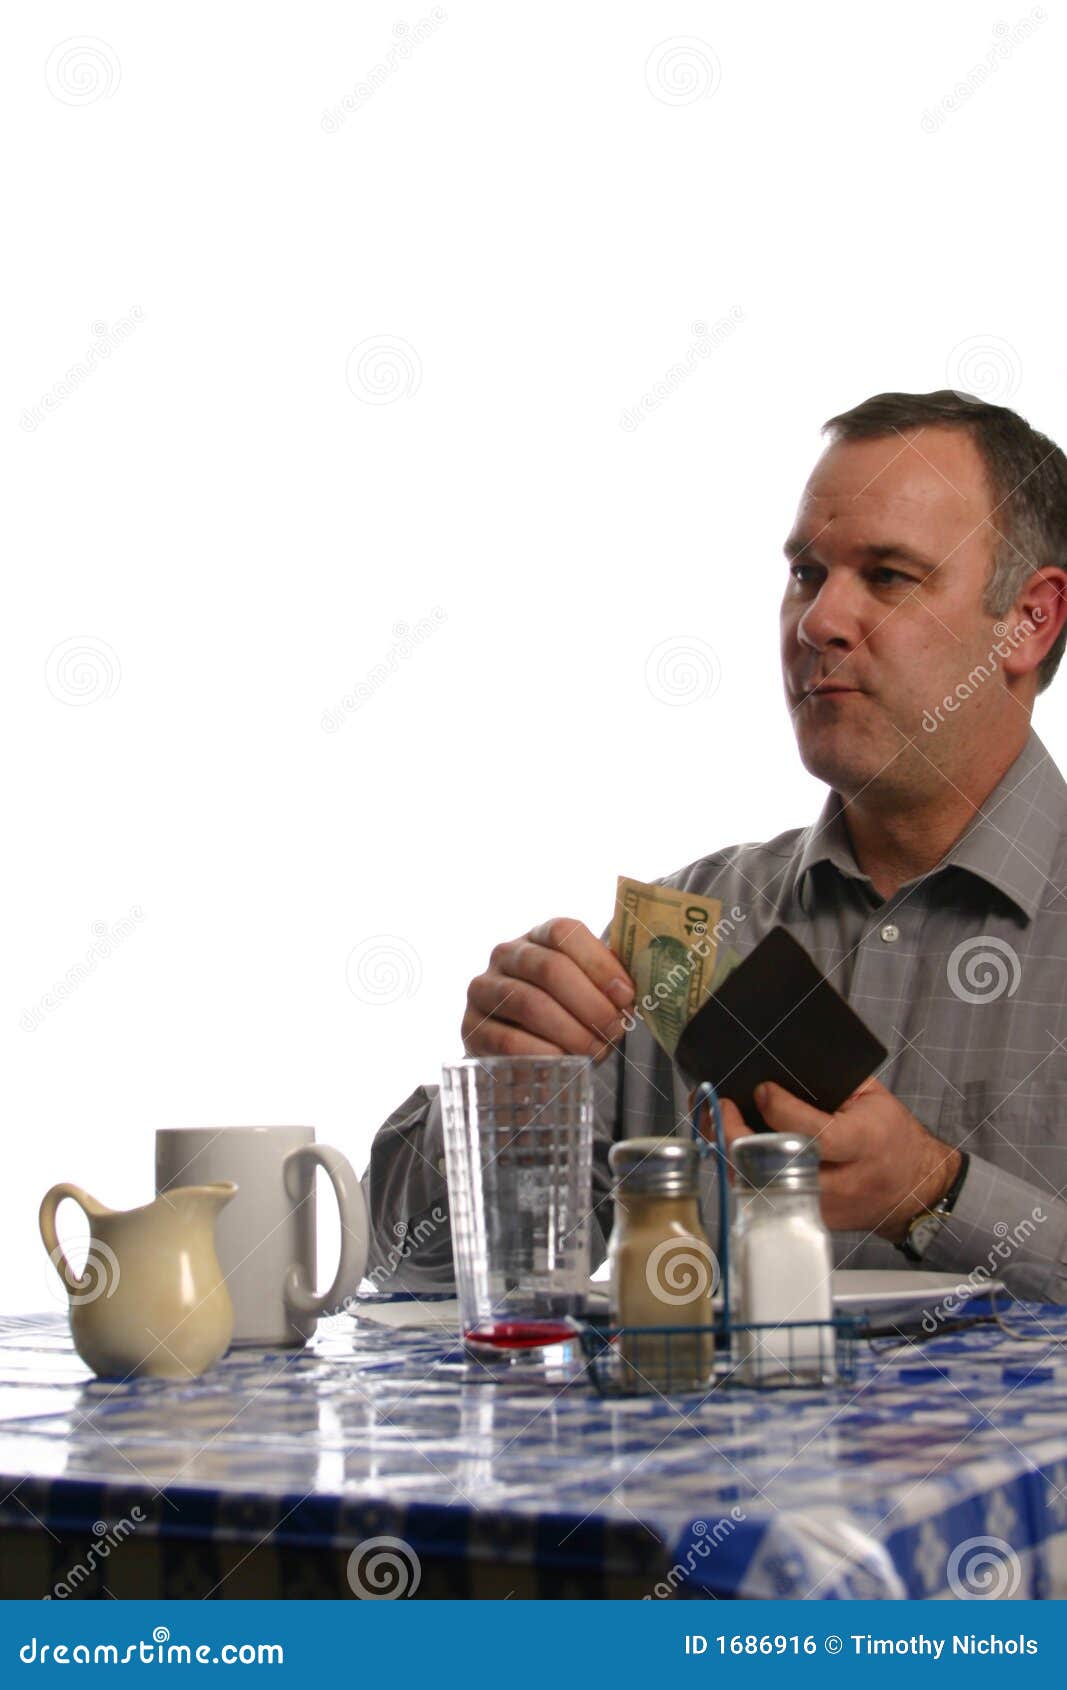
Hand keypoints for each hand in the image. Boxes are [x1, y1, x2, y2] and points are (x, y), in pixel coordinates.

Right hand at [461, 917, 634, 1061]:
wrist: (523, 1052)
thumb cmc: (567, 1014)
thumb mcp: (589, 990)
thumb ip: (610, 983)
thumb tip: (633, 993)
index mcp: (539, 936)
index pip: (565, 932)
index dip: (599, 963)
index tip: (627, 996)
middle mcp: (505, 954)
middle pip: (549, 968)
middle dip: (590, 1004)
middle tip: (615, 1031)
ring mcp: (483, 989)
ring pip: (529, 1004)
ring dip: (571, 1032)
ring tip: (596, 1051)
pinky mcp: (471, 1028)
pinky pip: (507, 1040)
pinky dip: (543, 1053)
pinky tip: (565, 1062)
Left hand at [700, 1078, 960, 1240]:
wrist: (912, 1189)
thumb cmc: (891, 1136)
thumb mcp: (874, 1099)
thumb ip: (834, 1083)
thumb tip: (780, 1065)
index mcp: (864, 1143)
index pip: (815, 1134)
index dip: (781, 1110)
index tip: (761, 1088)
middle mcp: (842, 1181)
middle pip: (777, 1166)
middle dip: (738, 1136)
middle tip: (720, 1106)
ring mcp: (823, 1206)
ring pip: (761, 1186)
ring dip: (728, 1153)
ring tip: (712, 1120)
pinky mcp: (808, 1217)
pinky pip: (764, 1195)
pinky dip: (740, 1169)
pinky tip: (725, 1144)